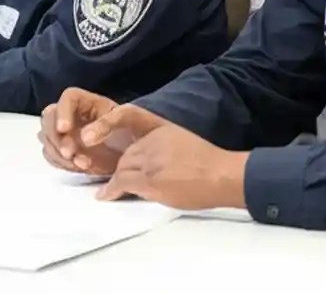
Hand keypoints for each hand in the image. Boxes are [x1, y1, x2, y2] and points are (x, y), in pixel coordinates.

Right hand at [38, 88, 165, 174]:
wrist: (139, 153)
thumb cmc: (137, 130)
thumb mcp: (130, 120)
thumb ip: (108, 123)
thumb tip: (83, 137)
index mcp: (88, 102)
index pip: (68, 98)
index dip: (62, 112)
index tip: (65, 129)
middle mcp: (73, 115)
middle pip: (49, 118)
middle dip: (57, 137)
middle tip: (70, 154)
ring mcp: (66, 134)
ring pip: (47, 139)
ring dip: (59, 153)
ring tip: (83, 164)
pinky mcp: (65, 151)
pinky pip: (52, 156)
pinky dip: (62, 163)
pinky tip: (80, 167)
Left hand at [97, 124, 249, 210]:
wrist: (221, 176)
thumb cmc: (211, 165)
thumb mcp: (184, 144)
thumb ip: (164, 151)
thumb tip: (150, 169)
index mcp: (162, 130)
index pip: (135, 142)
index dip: (128, 157)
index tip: (125, 165)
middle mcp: (152, 141)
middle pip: (125, 156)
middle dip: (122, 170)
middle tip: (120, 183)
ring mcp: (149, 160)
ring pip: (121, 169)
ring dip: (118, 181)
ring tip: (112, 191)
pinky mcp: (148, 180)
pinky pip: (121, 183)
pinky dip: (110, 191)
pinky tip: (104, 195)